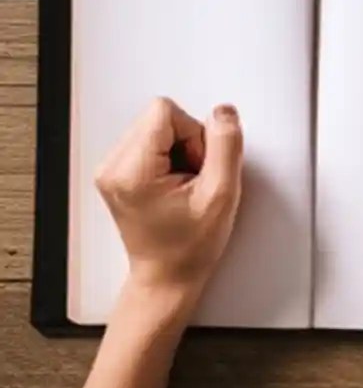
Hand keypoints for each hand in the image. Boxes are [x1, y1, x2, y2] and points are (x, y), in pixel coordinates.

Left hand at [94, 98, 244, 298]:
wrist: (167, 276)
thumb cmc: (189, 247)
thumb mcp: (221, 195)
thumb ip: (226, 146)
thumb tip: (223, 112)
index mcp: (131, 171)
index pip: (165, 111)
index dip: (194, 134)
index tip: (198, 168)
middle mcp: (112, 166)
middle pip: (160, 117)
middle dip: (188, 142)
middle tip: (193, 180)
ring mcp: (111, 169)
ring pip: (157, 127)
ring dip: (181, 150)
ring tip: (184, 186)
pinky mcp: (117, 171)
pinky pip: (150, 141)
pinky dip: (170, 157)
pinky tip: (175, 185)